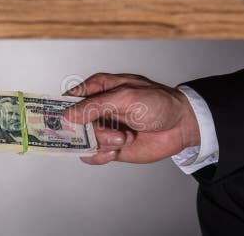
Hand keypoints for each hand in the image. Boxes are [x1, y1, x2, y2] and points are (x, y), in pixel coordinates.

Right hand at [63, 73, 199, 164]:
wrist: (181, 126)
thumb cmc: (159, 103)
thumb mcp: (127, 97)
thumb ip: (96, 105)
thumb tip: (69, 114)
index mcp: (99, 88)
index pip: (69, 98)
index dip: (62, 110)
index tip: (62, 121)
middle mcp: (97, 108)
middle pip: (75, 123)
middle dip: (92, 130)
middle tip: (113, 133)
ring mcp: (103, 128)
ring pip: (84, 140)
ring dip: (103, 142)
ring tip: (125, 138)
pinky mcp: (109, 146)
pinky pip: (91, 155)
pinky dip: (100, 156)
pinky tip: (115, 152)